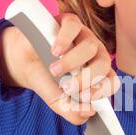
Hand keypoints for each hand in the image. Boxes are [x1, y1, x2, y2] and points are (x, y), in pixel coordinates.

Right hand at [0, 11, 118, 125]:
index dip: (101, 90)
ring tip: (54, 70)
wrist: (23, 62)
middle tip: (66, 87)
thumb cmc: (46, 80)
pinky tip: (54, 50)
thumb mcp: (58, 102)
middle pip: (104, 64)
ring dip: (72, 62)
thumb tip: (88, 112)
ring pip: (90, 46)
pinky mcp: (69, 22)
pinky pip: (74, 26)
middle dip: (86, 79)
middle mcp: (95, 54)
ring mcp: (83, 36)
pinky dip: (65, 39)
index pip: (112, 81)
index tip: (83, 97)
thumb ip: (72, 111)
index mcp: (97, 73)